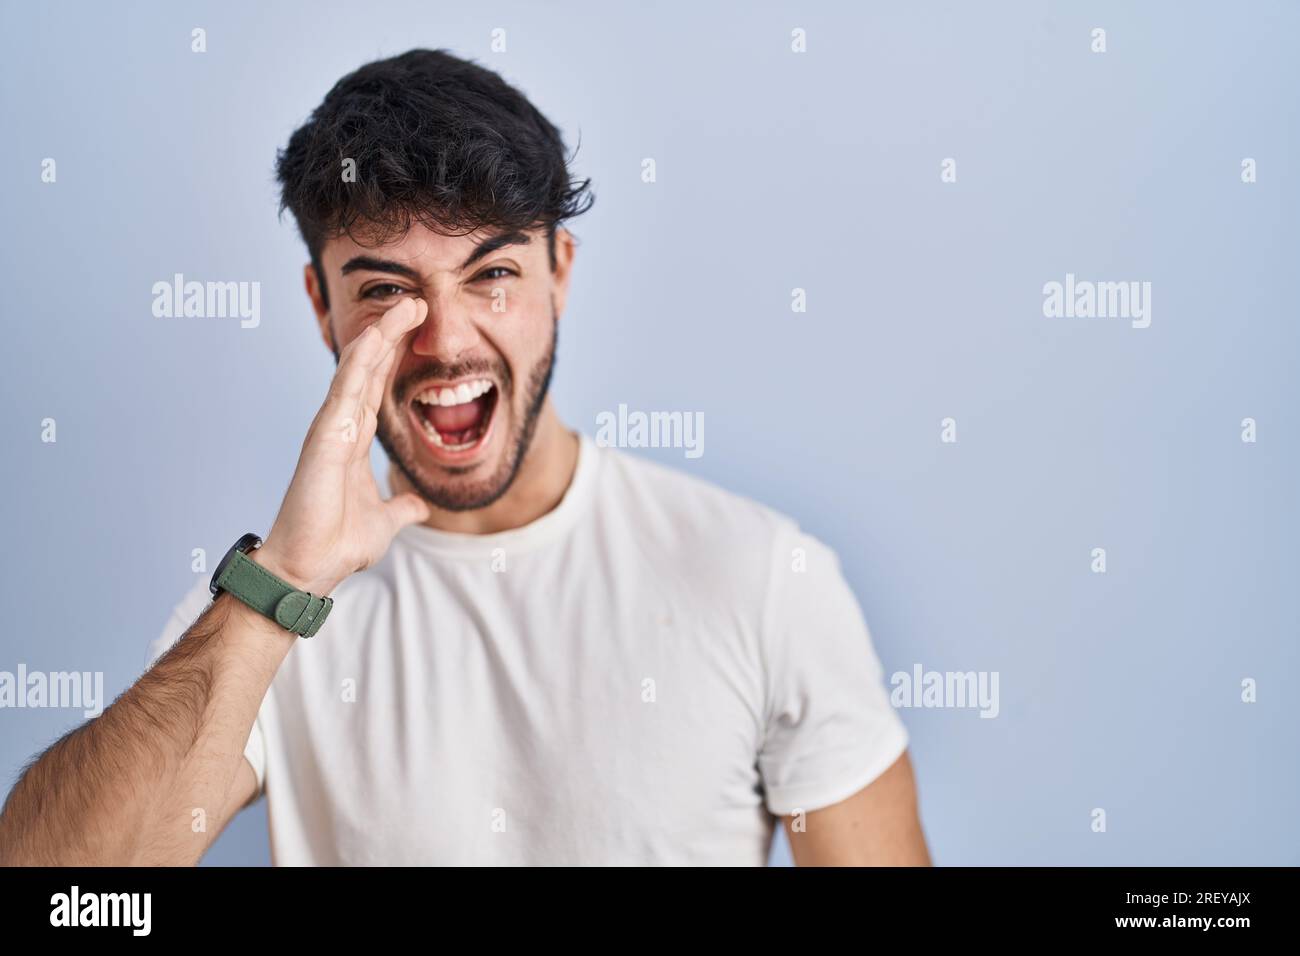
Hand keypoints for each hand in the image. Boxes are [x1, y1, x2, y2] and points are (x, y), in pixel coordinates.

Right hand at [255, 298, 430, 594]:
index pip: (377, 387)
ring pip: (356, 373)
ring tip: (402, 308)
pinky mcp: (324, 441)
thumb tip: (418, 504)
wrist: (309, 570)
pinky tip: (375, 339)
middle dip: (391, 335)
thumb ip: (401, 507)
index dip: (395, 356)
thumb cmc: (336, 544)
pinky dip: (359, 364)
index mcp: (354, 441)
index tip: (416, 328)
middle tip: (415, 303)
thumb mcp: (385, 521)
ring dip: (379, 338)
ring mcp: (330, 431)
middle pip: (368, 371)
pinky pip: (344, 394)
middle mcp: (341, 429)